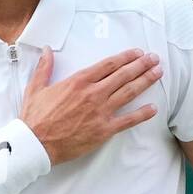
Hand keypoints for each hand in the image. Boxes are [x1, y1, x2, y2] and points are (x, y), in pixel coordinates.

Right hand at [20, 46, 163, 165]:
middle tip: (154, 59)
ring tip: (158, 73)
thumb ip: (44, 67)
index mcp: (78, 81)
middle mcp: (93, 93)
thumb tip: (47, 50)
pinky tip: (153, 109)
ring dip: (145, 81)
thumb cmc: (35, 117)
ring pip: (128, 92)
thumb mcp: (36, 87)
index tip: (137, 52)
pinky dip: (142, 115)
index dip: (125, 57)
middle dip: (141, 65)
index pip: (108, 65)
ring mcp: (100, 111)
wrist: (36, 143)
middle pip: (123, 75)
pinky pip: (127, 121)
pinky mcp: (103, 130)